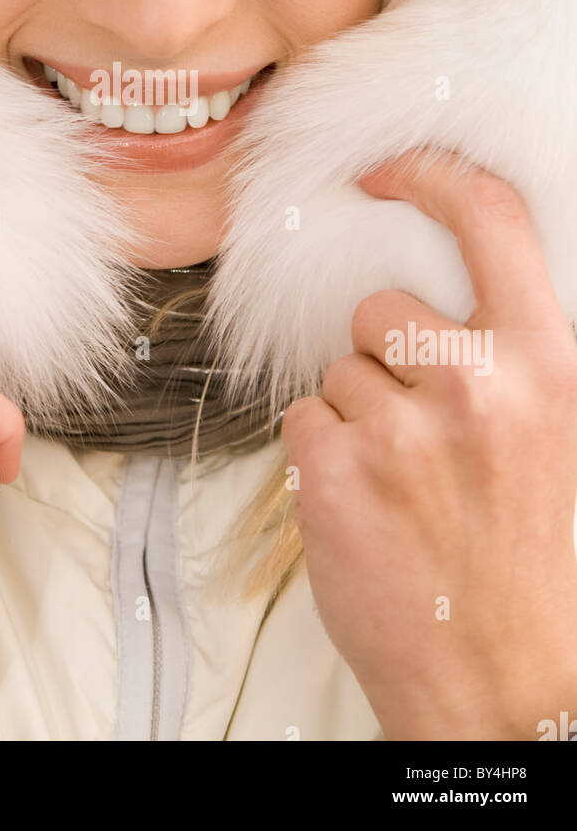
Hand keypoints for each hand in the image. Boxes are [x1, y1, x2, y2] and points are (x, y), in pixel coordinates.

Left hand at [281, 147, 576, 739]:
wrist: (510, 685)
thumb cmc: (534, 565)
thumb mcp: (557, 439)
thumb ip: (512, 365)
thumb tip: (455, 310)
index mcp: (543, 363)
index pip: (490, 219)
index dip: (433, 174)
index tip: (391, 168)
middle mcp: (475, 382)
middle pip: (381, 311)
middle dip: (384, 359)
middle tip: (421, 436)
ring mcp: (400, 426)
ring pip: (337, 373)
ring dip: (356, 418)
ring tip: (405, 489)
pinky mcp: (337, 472)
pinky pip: (303, 423)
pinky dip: (323, 460)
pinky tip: (368, 510)